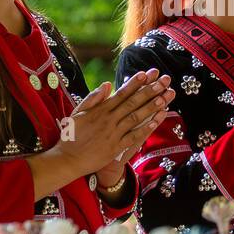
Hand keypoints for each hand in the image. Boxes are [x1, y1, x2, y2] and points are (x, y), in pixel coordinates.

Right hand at [58, 71, 173, 178]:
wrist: (68, 159)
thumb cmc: (71, 136)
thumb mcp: (77, 113)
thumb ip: (92, 99)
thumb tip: (107, 84)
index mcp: (99, 111)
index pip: (120, 94)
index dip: (134, 84)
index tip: (146, 74)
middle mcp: (108, 120)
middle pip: (132, 103)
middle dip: (149, 91)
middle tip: (163, 81)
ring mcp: (113, 134)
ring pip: (135, 117)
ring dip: (151, 107)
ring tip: (164, 97)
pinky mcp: (116, 148)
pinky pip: (134, 136)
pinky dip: (145, 128)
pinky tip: (156, 121)